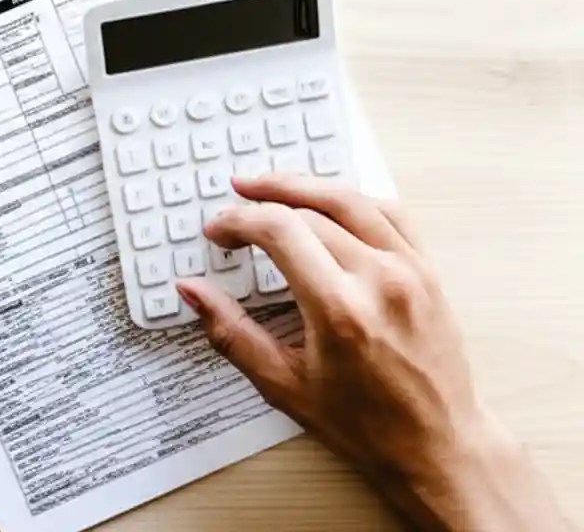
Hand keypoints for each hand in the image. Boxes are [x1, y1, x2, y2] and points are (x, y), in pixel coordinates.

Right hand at [177, 174, 573, 530]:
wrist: (438, 445)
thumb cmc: (366, 426)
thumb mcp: (283, 385)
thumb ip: (231, 332)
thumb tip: (193, 292)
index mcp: (340, 309)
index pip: (280, 231)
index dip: (239, 220)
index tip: (219, 230)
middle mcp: (380, 280)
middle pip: (309, 211)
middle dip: (261, 203)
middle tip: (233, 212)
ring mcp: (411, 271)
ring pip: (350, 199)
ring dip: (303, 185)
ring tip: (269, 185)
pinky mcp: (429, 272)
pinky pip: (390, 212)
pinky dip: (353, 198)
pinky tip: (328, 200)